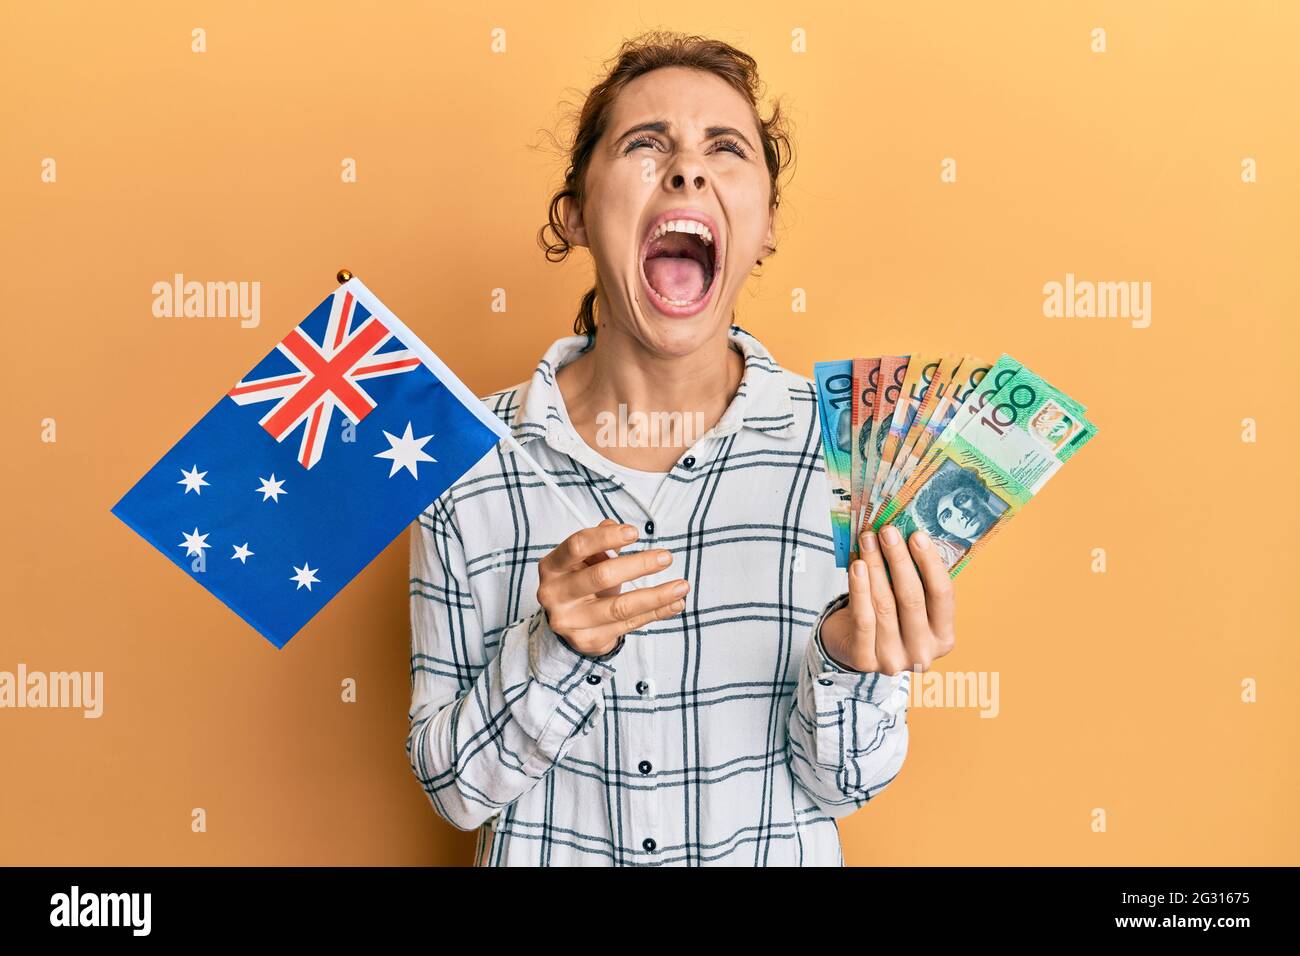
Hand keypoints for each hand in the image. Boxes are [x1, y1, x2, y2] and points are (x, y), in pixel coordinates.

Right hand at [537, 518, 689, 656]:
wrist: (567, 623)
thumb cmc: (579, 583)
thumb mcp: (583, 561)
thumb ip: (598, 544)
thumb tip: (614, 525)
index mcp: (552, 567)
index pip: (578, 546)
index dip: (607, 537)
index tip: (635, 532)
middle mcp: (555, 594)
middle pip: (601, 576)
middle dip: (638, 565)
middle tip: (666, 558)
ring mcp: (570, 621)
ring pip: (619, 606)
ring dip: (655, 595)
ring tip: (681, 586)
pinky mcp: (588, 640)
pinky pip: (629, 625)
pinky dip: (656, 613)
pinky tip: (674, 604)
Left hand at [819, 524, 956, 675]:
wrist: (852, 646)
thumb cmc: (888, 616)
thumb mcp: (907, 602)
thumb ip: (914, 577)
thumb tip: (907, 534)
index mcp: (943, 637)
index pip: (943, 595)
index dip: (930, 563)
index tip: (917, 535)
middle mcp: (923, 653)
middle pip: (912, 598)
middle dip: (899, 560)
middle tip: (888, 531)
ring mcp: (894, 660)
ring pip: (885, 604)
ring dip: (875, 567)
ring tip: (867, 540)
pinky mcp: (865, 660)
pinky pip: (863, 618)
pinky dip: (859, 589)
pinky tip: (856, 566)